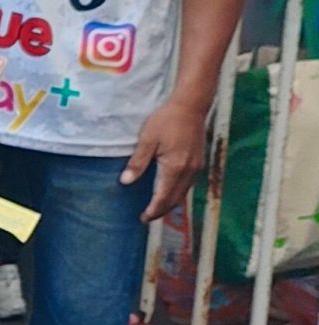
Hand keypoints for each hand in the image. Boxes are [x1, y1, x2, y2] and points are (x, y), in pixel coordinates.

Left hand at [124, 93, 212, 221]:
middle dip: (161, 210)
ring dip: (170, 203)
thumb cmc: (167, 120)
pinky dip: (178, 193)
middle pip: (175, 199)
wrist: (191, 106)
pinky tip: (169, 192)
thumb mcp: (147, 140)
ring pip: (183, 193)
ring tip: (156, 209)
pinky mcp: (199, 162)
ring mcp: (196, 167)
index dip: (153, 210)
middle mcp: (189, 171)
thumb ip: (138, 162)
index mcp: (175, 167)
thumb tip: (126, 182)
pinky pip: (188, 184)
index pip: (163, 197)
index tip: (143, 218)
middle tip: (147, 218)